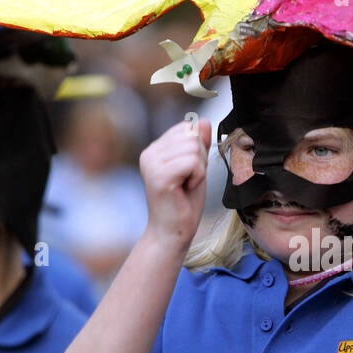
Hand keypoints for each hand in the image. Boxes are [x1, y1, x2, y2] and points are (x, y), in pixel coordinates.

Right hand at [139, 119, 211, 251]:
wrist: (172, 232)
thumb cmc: (184, 203)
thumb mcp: (196, 168)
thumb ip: (198, 145)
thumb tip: (202, 120)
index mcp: (155, 150)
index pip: (186, 128)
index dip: (197, 150)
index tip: (188, 172)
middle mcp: (149, 153)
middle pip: (191, 136)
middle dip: (200, 159)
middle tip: (188, 180)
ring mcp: (152, 164)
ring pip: (193, 149)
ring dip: (199, 170)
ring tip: (186, 185)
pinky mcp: (159, 176)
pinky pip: (192, 162)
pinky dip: (197, 177)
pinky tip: (185, 189)